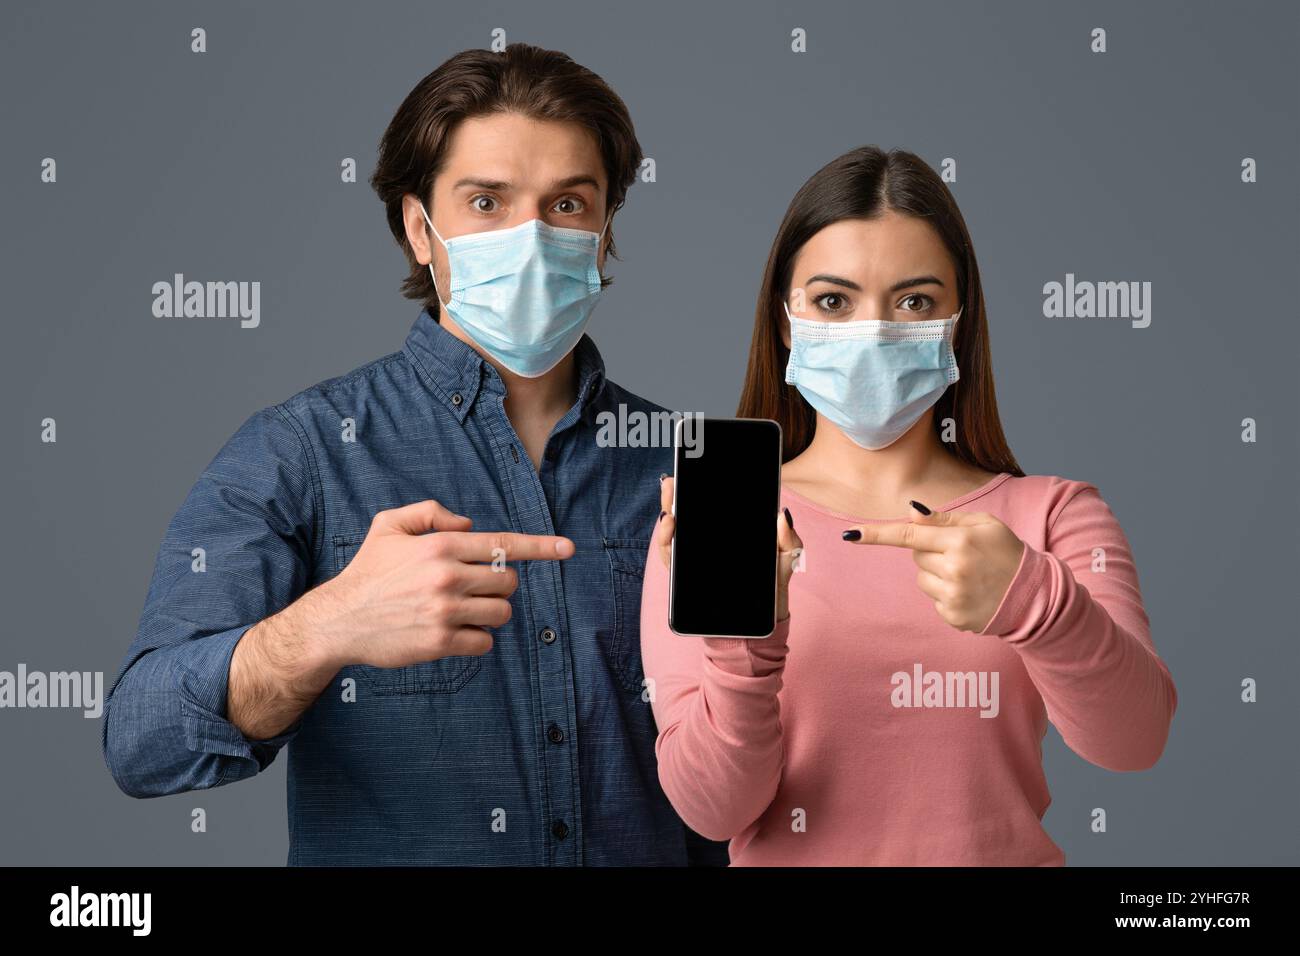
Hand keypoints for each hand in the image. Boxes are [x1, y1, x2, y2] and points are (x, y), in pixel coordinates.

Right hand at [314, 499, 574, 667]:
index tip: (568, 548)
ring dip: (489, 612)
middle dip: (498, 584)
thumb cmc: (368, 571)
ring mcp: (445, 611)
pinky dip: (476, 639)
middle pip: (508, 581)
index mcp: (440, 545)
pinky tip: (452, 632)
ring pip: (501, 612)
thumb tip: (468, 525)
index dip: (541, 546)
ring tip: (460, 610)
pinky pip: (484, 642)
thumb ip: (430, 513)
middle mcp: (447, 576)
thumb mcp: (388, 525)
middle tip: (471, 587)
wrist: (339, 620)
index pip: (502, 543)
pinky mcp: (441, 643)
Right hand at [655, 475, 803, 621]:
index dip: (698, 485)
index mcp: (729, 530)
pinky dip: (667, 541)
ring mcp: (698, 557)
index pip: (710, 503)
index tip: (693, 467)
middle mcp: (709, 541)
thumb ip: (788, 538)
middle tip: (672, 481)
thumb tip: (781, 515)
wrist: (763, 621)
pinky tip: (671, 525)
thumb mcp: (787, 557)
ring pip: (675, 531)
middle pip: (687, 512)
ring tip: (670, 505)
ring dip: (667, 513)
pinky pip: (672, 557)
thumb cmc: (774, 585)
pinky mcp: (688, 577)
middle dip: (674, 495)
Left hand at [841, 503, 1024, 632]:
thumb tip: (911, 514)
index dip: (876, 534)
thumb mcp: (984, 525)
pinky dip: (945, 594)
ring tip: (967, 575)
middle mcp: (954, 570)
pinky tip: (970, 592)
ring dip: (936, 573)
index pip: (909, 536)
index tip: (850, 535)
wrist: (1034, 595)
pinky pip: (932, 598)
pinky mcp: (952, 616)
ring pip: (921, 578)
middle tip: (961, 554)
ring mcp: (952, 596)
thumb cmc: (1008, 553)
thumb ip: (945, 520)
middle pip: (915, 555)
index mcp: (960, 542)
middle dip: (931, 551)